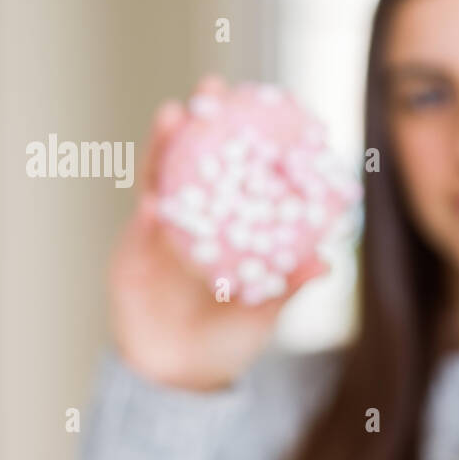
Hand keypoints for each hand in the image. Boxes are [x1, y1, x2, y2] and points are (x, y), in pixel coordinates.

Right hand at [108, 76, 327, 391]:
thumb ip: (287, 285)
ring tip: (173, 115)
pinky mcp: (132, 252)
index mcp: (229, 224)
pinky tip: (155, 200)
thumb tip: (326, 262)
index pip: (240, 172)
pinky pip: (140, 227)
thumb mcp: (265, 310)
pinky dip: (148, 211)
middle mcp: (196, 217)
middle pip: (197, 158)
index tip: (265, 101)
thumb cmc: (230, 337)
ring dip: (165, 146)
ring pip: (162, 178)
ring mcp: (161, 230)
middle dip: (202, 118)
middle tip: (213, 86)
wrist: (179, 374)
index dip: (249, 137)